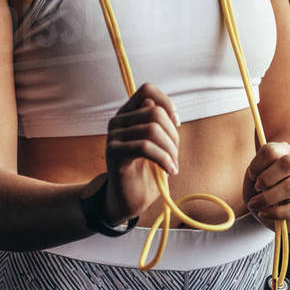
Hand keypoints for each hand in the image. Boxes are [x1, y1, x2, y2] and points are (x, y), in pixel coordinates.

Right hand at [101, 83, 180, 223]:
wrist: (129, 200)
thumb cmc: (146, 170)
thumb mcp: (158, 142)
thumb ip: (158, 122)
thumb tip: (155, 105)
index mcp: (129, 114)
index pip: (147, 90)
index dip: (166, 102)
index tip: (176, 123)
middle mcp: (118, 120)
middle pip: (155, 112)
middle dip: (173, 135)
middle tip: (175, 155)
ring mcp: (113, 135)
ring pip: (152, 129)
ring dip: (170, 150)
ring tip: (173, 165)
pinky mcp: (113, 152)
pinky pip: (145, 147)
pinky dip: (163, 159)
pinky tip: (169, 170)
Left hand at [243, 141, 289, 232]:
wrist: (267, 210)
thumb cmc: (260, 190)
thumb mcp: (252, 177)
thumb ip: (255, 166)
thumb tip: (257, 139)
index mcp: (284, 152)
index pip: (272, 151)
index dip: (257, 165)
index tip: (251, 176)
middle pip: (288, 163)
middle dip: (267, 178)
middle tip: (256, 188)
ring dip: (268, 198)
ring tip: (255, 204)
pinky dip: (276, 212)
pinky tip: (264, 213)